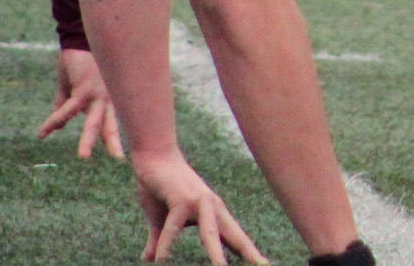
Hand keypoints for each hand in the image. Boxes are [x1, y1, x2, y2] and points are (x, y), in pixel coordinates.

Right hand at [38, 47, 123, 158]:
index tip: (117, 154)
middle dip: (113, 142)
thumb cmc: (79, 59)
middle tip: (119, 160)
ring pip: (94, 122)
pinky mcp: (84, 89)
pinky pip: (67, 109)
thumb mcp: (71, 86)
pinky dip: (53, 120)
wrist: (80, 38)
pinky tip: (43, 132)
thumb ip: (65, 105)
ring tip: (83, 157)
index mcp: (106, 99)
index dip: (109, 137)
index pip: (109, 121)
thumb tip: (59, 127)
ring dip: (88, 140)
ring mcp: (97, 95)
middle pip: (111, 124)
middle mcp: (106, 98)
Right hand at [131, 150, 264, 263]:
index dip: (249, 252)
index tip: (264, 265)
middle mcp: (213, 208)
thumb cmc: (160, 189)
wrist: (153, 158)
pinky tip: (160, 261)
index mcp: (214, 215)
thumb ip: (159, 241)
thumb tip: (149, 260)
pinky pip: (174, 227)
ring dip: (216, 253)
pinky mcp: (181, 199)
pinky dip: (166, 244)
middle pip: (234, 236)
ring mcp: (199, 203)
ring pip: (211, 233)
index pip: (235, 238)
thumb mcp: (160, 221)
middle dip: (249, 253)